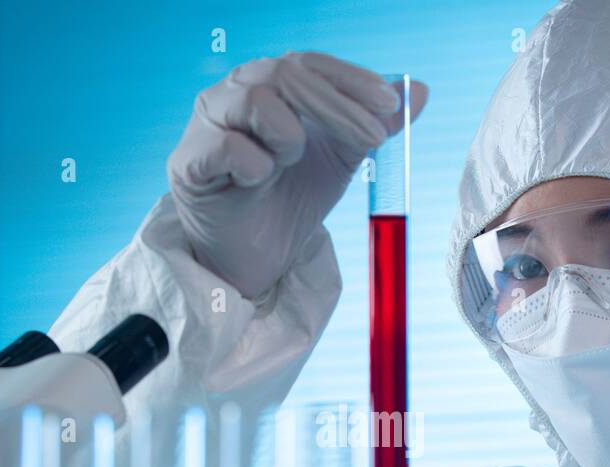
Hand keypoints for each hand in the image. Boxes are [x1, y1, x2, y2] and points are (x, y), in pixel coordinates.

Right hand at [168, 52, 427, 299]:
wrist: (258, 259)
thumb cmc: (291, 200)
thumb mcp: (342, 159)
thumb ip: (373, 125)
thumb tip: (419, 89)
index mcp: (269, 83)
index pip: (310, 63)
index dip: (351, 79)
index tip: (389, 105)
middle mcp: (234, 92)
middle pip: (287, 75)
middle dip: (337, 106)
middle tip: (371, 137)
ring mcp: (207, 123)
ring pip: (255, 100)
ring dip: (289, 136)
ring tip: (291, 164)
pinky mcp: (189, 161)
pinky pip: (228, 146)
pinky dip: (256, 164)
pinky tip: (259, 182)